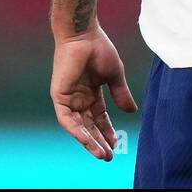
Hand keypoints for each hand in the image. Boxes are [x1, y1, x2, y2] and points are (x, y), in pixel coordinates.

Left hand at [50, 27, 137, 160]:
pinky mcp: (60, 96)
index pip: (100, 117)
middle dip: (99, 141)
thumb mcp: (114, 75)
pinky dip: (76, 130)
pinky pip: (67, 119)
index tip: (116, 143)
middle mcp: (79, 98)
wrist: (84, 35)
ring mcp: (69, 98)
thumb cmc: (99, 49)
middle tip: (108, 156)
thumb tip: (132, 112)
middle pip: (89, 125)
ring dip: (89, 140)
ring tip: (101, 153)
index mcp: (91, 93)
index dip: (107, 130)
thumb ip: (121, 94)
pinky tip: (86, 140)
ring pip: (79, 126)